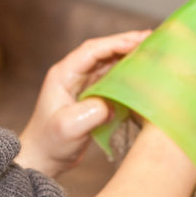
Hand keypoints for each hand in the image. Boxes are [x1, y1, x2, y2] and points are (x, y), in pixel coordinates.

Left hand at [16, 30, 150, 176]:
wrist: (44, 158)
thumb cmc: (50, 142)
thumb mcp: (68, 128)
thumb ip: (90, 113)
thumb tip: (111, 105)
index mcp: (64, 75)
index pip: (91, 51)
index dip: (114, 44)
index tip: (137, 41)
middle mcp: (74, 75)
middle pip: (103, 52)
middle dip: (126, 44)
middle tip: (151, 38)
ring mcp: (84, 85)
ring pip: (109, 63)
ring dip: (129, 56)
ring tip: (151, 51)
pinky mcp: (93, 96)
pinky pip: (113, 79)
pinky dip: (128, 73)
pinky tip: (142, 73)